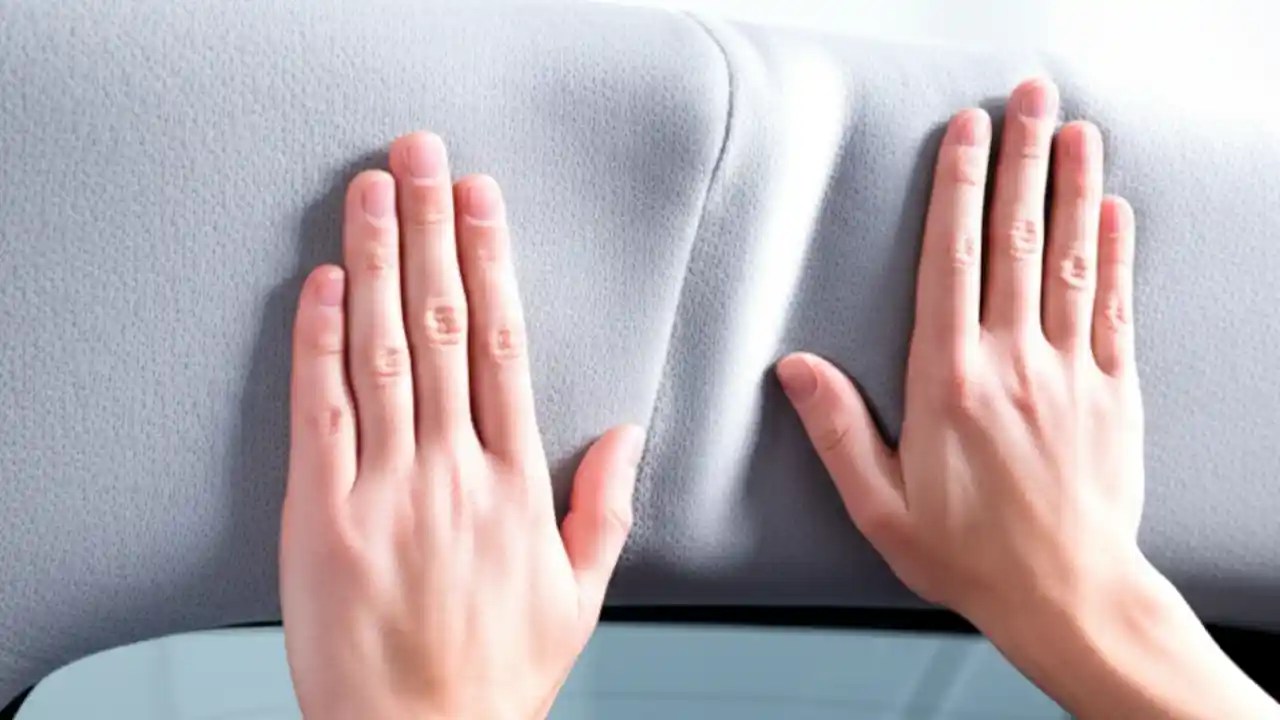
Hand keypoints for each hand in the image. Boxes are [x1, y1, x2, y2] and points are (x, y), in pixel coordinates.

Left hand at [280, 132, 642, 719]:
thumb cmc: (494, 679)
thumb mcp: (579, 598)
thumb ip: (603, 509)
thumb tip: (622, 434)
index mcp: (515, 487)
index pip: (504, 347)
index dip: (491, 263)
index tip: (483, 202)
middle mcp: (453, 474)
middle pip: (444, 327)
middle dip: (433, 232)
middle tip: (422, 159)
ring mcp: (384, 492)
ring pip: (383, 353)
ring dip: (378, 263)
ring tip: (373, 195)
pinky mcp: (319, 520)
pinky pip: (319, 415)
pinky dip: (317, 345)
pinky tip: (322, 287)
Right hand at [779, 79, 1276, 717]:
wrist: (1069, 596)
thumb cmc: (971, 555)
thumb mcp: (880, 505)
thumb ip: (837, 429)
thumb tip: (794, 368)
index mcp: (950, 382)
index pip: (952, 262)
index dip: (957, 189)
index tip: (963, 135)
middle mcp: (1013, 363)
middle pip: (1017, 241)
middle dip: (1019, 160)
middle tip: (1024, 100)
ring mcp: (1070, 373)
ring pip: (1072, 261)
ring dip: (1072, 188)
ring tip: (1072, 131)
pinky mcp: (1113, 392)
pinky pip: (1115, 307)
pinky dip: (1115, 254)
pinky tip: (1112, 212)